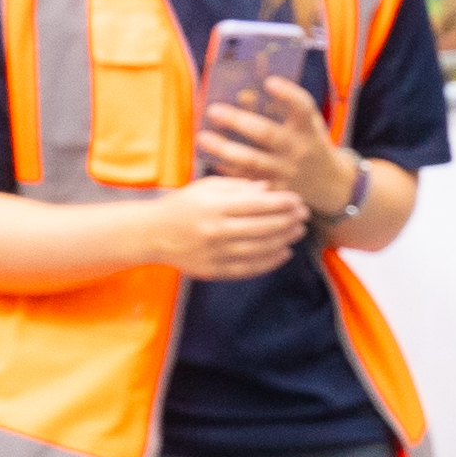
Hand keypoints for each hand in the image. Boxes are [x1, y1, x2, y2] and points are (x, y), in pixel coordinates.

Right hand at [150, 176, 312, 281]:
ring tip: (298, 232)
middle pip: (262, 227)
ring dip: (284, 240)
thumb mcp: (206, 187)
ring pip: (260, 249)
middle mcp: (215, 230)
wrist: (151, 234)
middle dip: (288, 221)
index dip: (282, 203)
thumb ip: (238, 186)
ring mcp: (215, 253)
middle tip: (304, 216)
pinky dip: (270, 262)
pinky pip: (248, 268)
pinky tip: (283, 253)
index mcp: (213, 206)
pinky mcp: (214, 270)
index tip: (297, 200)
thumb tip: (268, 189)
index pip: (257, 205)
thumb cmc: (182, 205)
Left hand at [201, 75, 349, 212]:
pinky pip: (247, 178)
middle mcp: (298, 149)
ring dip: (224, 148)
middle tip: (213, 110)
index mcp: (309, 129)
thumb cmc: (311, 145)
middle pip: (267, 134)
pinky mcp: (276, 189)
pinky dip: (228, 169)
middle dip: (238, 121)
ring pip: (251, 160)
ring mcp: (287, 171)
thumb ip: (285, 111)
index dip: (288, 94)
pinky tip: (212, 158)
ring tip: (203, 137)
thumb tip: (244, 93)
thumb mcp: (309, 126)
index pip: (303, 108)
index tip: (269, 81)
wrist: (330, 185)